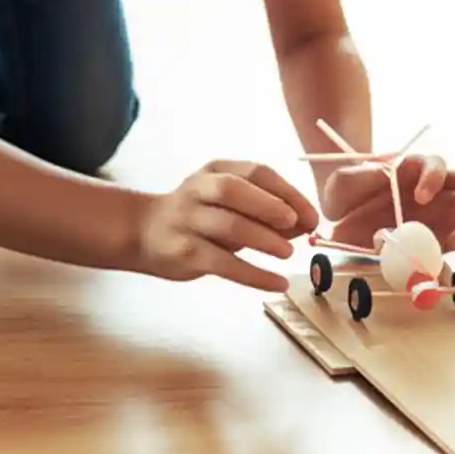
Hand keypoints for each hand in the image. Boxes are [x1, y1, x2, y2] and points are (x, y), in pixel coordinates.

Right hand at [137, 160, 318, 291]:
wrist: (143, 231)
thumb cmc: (199, 214)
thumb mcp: (229, 203)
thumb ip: (265, 210)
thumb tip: (308, 224)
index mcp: (217, 170)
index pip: (256, 172)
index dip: (287, 192)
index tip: (311, 215)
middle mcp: (199, 190)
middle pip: (234, 191)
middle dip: (269, 206)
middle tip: (296, 225)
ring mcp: (188, 220)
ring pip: (228, 226)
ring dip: (264, 240)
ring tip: (288, 254)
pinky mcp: (184, 252)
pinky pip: (223, 263)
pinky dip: (254, 275)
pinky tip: (277, 283)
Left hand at [320, 156, 454, 251]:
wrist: (342, 225)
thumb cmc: (344, 196)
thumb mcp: (341, 184)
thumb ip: (358, 178)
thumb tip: (382, 175)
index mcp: (414, 169)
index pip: (435, 164)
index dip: (434, 176)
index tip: (420, 196)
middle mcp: (437, 188)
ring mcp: (444, 214)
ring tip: (454, 242)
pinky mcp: (442, 240)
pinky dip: (452, 257)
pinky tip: (437, 266)